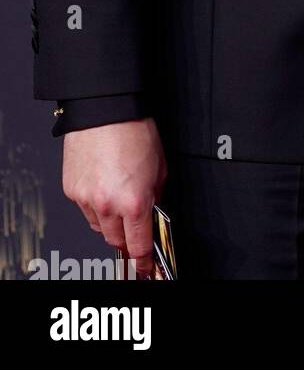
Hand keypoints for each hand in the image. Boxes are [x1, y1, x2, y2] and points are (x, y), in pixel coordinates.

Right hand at [62, 118, 166, 276]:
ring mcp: (86, 200)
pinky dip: (95, 203)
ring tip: (118, 194)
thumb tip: (152, 211)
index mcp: (134, 202)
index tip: (145, 267)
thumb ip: (155, 195)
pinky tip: (103, 183)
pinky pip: (85, 208)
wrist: (106, 109)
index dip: (143, 260)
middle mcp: (108, 205)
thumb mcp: (160, 166)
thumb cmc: (134, 129)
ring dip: (110, 220)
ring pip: (98, 226)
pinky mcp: (71, 190)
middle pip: (116, 241)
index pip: (138, 244)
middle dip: (127, 237)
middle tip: (134, 225)